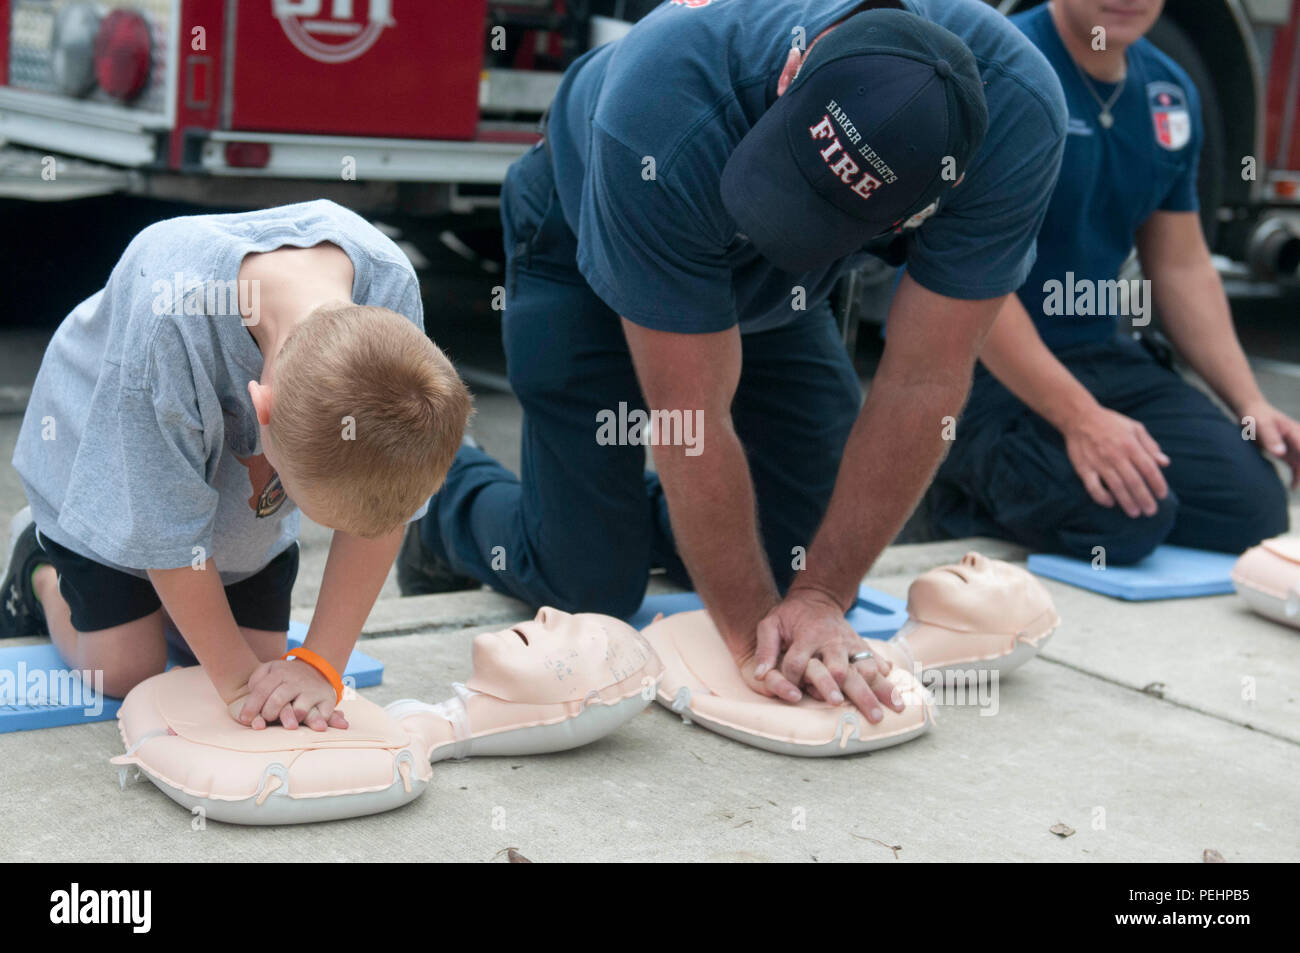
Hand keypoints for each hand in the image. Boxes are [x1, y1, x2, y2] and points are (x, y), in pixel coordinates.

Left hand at [231, 659, 348, 730]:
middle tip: (267, 720)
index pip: (262, 690)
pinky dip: (316, 723)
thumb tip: (251, 701)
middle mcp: (297, 681)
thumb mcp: (269, 670)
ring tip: (286, 725)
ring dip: (290, 720)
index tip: (244, 720)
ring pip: (299, 711)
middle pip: (278, 700)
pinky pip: (322, 715)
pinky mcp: (328, 700)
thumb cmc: (286, 675)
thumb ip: (256, 681)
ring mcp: (313, 690)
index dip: (251, 707)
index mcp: (280, 672)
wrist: (317, 667)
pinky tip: (311, 727)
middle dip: (269, 714)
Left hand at [749, 588, 903, 722]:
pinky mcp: (861, 646)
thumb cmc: (790, 616)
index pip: (800, 663)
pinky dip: (887, 679)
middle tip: (858, 713)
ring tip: (888, 711)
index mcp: (808, 637)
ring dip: (877, 690)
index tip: (793, 694)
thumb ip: (765, 648)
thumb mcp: (770, 624)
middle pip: (840, 670)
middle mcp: (832, 642)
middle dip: (848, 692)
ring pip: (866, 668)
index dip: (794, 679)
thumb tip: (760, 674)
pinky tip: (897, 697)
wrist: (816, 599)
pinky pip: (877, 662)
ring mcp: (850, 645)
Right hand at [1063, 407, 1169, 516]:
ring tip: (1135, 513)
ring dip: (1127, 502)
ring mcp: (1099, 463)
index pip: (1149, 469)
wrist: (1080, 417)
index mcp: (1130, 445)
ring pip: (1116, 487)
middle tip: (1151, 511)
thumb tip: (1165, 463)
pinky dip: (1102, 497)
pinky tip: (1110, 503)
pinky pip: (1093, 487)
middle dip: (1145, 499)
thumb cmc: (1110, 423)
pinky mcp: (1084, 468)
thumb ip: (1150, 446)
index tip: (1162, 495)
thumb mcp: (1135, 428)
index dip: (1157, 484)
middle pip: (1134, 482)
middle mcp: (1116, 455)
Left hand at [1239, 399, 1299, 489]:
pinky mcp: (1288, 454)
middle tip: (1298, 482)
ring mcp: (1294, 448)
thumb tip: (1280, 453)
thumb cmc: (1256, 416)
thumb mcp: (1260, 425)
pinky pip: (1297, 468)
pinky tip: (1292, 487)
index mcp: (1295, 432)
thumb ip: (1270, 438)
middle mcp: (1298, 440)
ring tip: (1295, 487)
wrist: (1251, 413)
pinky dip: (1297, 477)